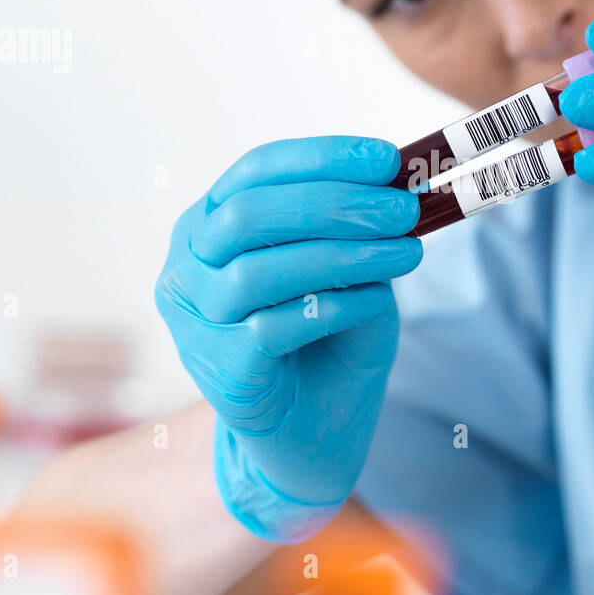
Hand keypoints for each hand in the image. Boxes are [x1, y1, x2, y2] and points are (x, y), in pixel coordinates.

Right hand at [155, 137, 421, 541]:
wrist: (314, 436)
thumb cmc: (328, 342)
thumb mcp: (349, 270)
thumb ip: (356, 228)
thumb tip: (396, 182)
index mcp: (210, 226)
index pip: (255, 171)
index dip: (321, 158)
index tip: (386, 159)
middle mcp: (186, 269)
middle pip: (248, 216)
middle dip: (334, 204)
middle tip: (403, 209)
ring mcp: (193, 324)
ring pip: (258, 272)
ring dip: (343, 256)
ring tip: (406, 253)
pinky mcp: (219, 371)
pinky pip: (272, 327)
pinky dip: (334, 307)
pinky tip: (377, 302)